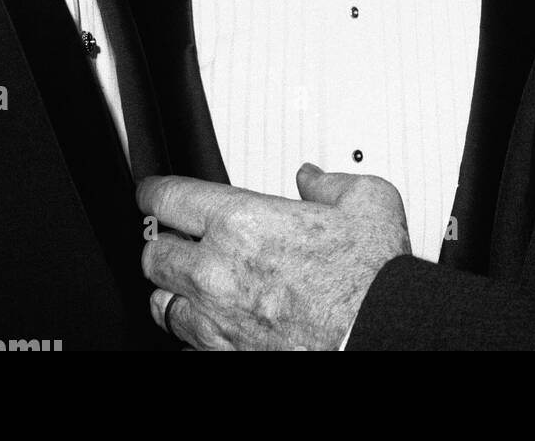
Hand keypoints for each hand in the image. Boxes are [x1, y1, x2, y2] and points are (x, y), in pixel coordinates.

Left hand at [138, 163, 411, 350]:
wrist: (382, 331)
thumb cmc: (373, 274)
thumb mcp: (366, 200)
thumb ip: (330, 183)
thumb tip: (314, 178)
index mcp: (242, 222)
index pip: (168, 199)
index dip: (154, 192)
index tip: (152, 193)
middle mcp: (218, 272)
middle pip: (154, 255)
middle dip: (162, 243)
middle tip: (173, 237)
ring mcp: (220, 320)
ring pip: (162, 305)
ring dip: (171, 291)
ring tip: (183, 284)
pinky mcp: (230, 355)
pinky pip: (187, 345)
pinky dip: (194, 334)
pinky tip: (209, 324)